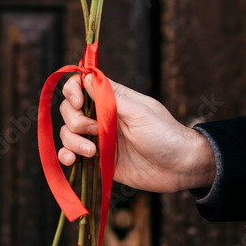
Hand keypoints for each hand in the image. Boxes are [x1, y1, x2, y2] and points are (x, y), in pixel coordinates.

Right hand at [58, 73, 216, 193]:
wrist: (179, 169)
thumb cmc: (165, 135)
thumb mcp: (139, 112)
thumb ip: (110, 97)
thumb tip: (85, 77)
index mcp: (112, 99)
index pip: (82, 85)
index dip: (73, 90)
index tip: (78, 102)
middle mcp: (102, 116)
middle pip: (70, 109)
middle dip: (74, 120)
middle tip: (94, 130)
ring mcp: (98, 138)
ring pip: (68, 132)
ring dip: (72, 141)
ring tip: (93, 152)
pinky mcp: (98, 160)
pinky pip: (72, 154)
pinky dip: (65, 156)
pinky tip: (71, 161)